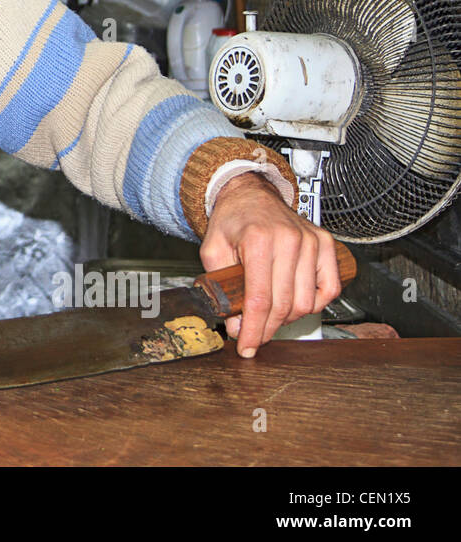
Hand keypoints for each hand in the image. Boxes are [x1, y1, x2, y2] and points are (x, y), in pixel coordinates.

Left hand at [199, 172, 341, 357]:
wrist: (250, 194)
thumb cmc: (231, 221)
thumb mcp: (211, 250)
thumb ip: (220, 287)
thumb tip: (234, 323)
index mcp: (258, 240)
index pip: (259, 299)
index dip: (252, 330)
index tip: (246, 347)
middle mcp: (289, 240)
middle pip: (283, 305)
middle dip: (266, 329)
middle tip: (253, 336)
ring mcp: (311, 241)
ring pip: (306, 302)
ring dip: (287, 318)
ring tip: (269, 315)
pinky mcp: (326, 244)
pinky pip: (329, 289)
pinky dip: (314, 304)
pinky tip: (295, 303)